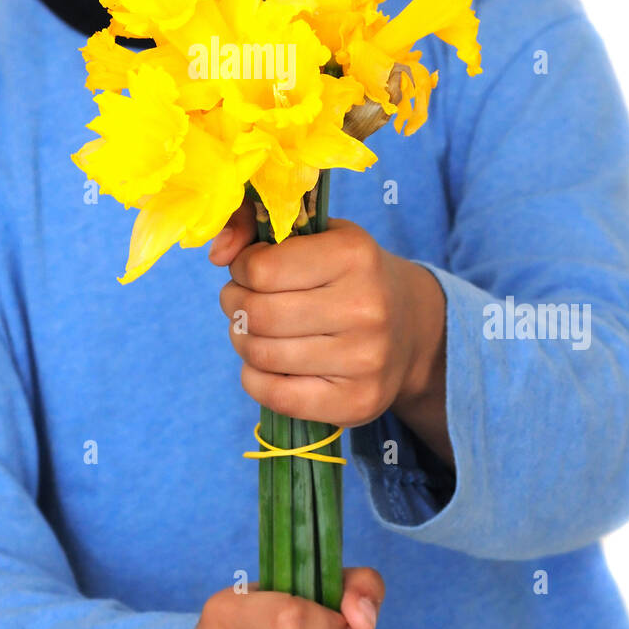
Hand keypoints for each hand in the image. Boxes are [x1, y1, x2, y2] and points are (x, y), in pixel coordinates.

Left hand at [208, 197, 446, 430]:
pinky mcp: (356, 402)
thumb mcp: (316, 234)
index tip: (251, 269)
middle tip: (243, 301)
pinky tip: (267, 363)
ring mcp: (364, 360)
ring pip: (261, 354)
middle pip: (257, 314)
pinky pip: (275, 395)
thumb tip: (217, 250)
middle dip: (235, 305)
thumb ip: (257, 226)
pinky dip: (255, 378)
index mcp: (354, 255)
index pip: (261, 268)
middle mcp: (365, 307)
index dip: (242, 268)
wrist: (411, 329)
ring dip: (243, 340)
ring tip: (256, 329)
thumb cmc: (348, 275)